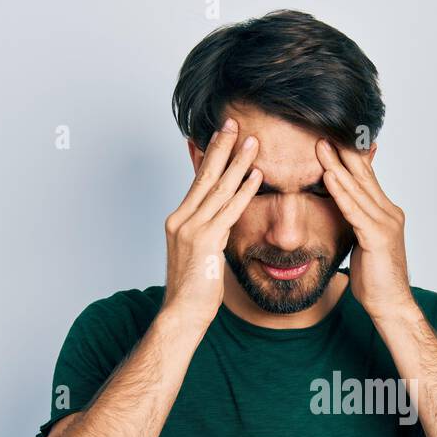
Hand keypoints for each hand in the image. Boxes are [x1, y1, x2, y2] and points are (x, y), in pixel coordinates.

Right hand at [163, 118, 261, 324]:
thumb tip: (221, 224)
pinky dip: (245, 191)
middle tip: (234, 122)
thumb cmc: (194, 291)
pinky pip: (229, 210)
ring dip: (238, 162)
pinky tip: (257, 177)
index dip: (209, 155)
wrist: (182, 314)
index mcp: (179, 219)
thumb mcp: (201, 255)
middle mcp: (182, 219)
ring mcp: (191, 228)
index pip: (197, 181)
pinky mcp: (204, 241)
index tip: (220, 134)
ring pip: (218, 188)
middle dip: (221, 147)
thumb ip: (210, 234)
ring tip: (253, 141)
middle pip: (204, 175)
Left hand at [315, 139, 414, 320]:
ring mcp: (385, 223)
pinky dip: (340, 191)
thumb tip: (344, 213)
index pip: (366, 179)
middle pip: (362, 176)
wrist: (391, 305)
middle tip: (322, 131)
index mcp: (386, 213)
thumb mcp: (363, 245)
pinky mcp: (377, 237)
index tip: (331, 139)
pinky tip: (328, 176)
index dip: (349, 158)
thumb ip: (356, 224)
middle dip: (342, 153)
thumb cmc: (376, 281)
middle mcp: (389, 213)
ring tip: (320, 145)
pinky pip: (354, 210)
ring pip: (357, 188)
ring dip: (337, 165)